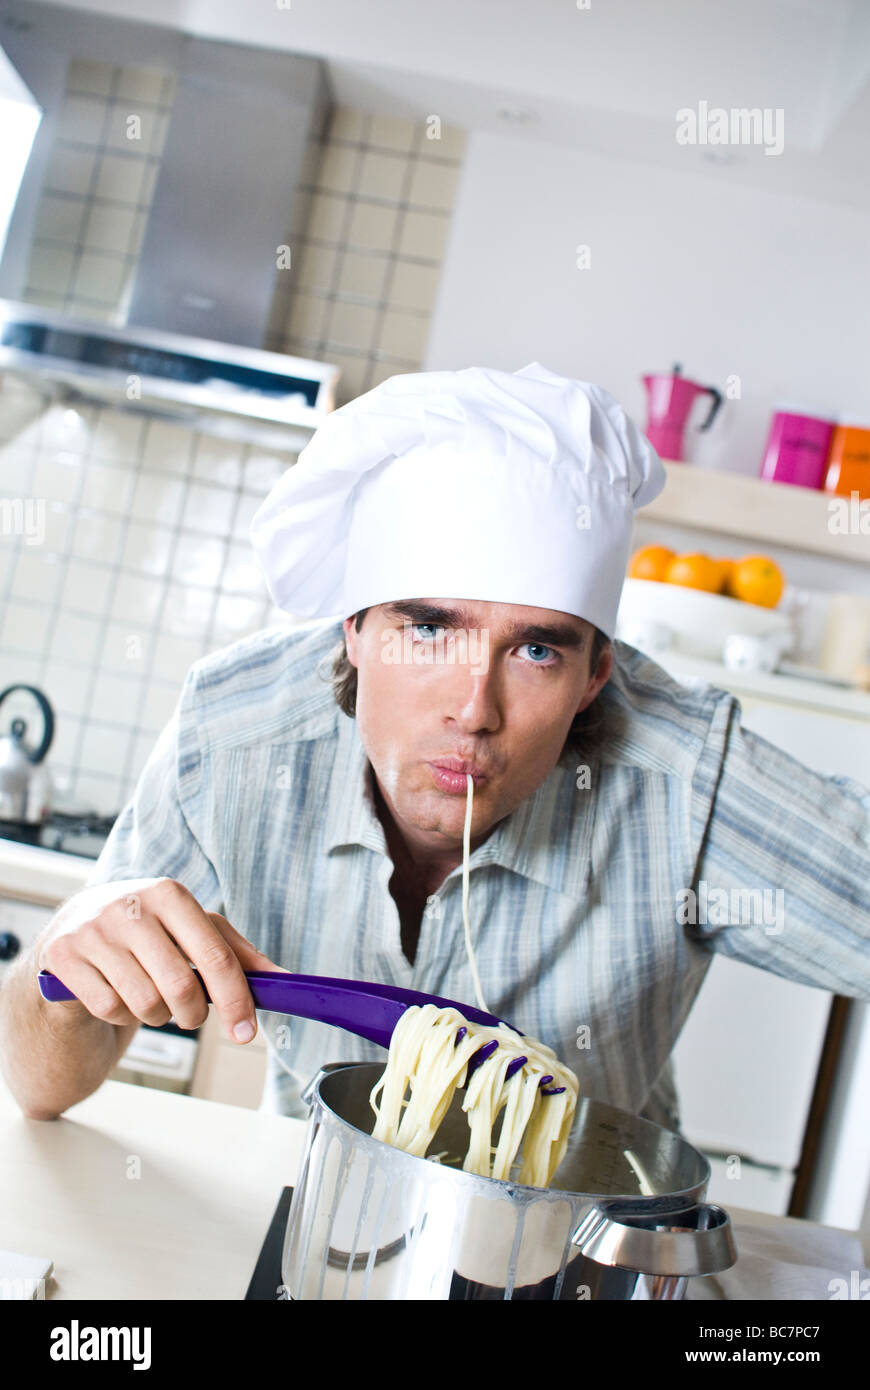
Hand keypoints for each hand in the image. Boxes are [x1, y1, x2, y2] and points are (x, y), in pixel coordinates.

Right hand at [37, 877, 280, 1042]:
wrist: (74, 931)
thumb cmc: (147, 933)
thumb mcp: (192, 931)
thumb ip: (237, 954)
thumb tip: (285, 980)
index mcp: (170, 893)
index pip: (214, 955)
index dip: (235, 999)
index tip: (245, 1031)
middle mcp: (130, 905)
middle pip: (181, 986)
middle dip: (193, 1014)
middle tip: (190, 1013)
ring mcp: (93, 929)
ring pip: (145, 1003)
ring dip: (157, 1015)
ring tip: (150, 996)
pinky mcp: (63, 954)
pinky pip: (110, 1009)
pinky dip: (122, 1016)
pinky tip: (119, 995)